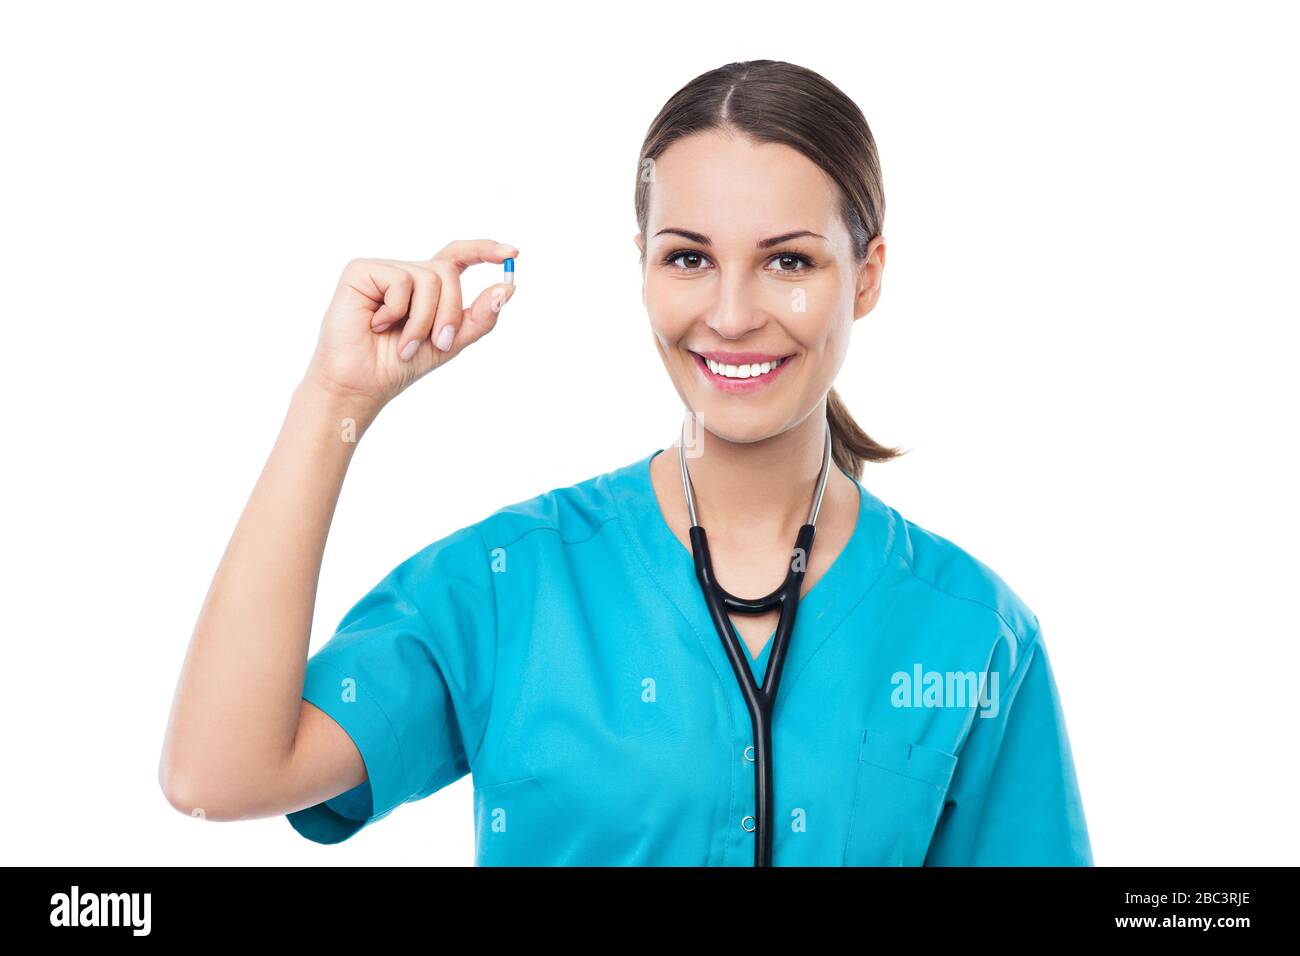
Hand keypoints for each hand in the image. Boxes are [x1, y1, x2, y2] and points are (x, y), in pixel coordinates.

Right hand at [301, 239, 517, 413]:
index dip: (484, 250)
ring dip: (423, 320)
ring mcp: (384, 270)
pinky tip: (376, 324)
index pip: (458, 257)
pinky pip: (401, 281)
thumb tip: (508, 289)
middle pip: (448, 272)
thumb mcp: (451, 342)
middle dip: (449, 313)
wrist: (363, 383)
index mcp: (427, 287)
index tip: (513, 253)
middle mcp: (406, 273)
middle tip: (435, 343)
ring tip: (402, 341)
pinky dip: (397, 311)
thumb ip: (480, 317)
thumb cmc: (399, 365)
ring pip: (429, 278)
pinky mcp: (362, 271)